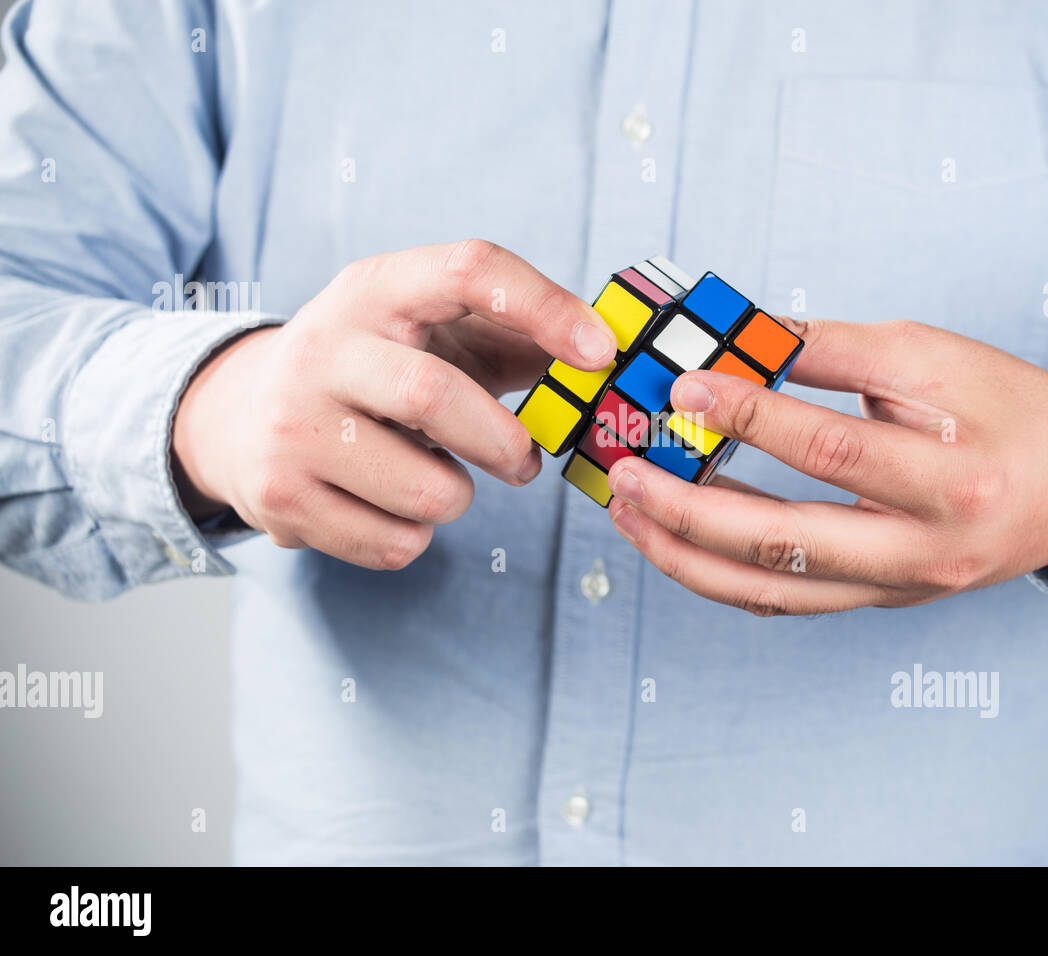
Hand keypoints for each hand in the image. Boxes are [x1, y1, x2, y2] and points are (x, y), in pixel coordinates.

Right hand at [172, 240, 616, 568]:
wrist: (238, 416)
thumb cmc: (372, 369)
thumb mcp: (428, 328)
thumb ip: (515, 334)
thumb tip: (610, 361)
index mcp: (373, 290)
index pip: (469, 270)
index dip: (544, 307)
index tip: (600, 352)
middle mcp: (322, 349)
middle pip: (431, 394)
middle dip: (501, 441)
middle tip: (524, 462)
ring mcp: (294, 427)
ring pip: (426, 490)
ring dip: (457, 496)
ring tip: (435, 477)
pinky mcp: (280, 498)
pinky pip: (396, 543)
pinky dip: (418, 535)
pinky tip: (389, 503)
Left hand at [605, 319, 1047, 614]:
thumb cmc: (1009, 408)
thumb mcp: (932, 357)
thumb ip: (831, 351)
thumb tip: (738, 339)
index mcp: (953, 479)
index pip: (832, 452)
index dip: (750, 416)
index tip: (682, 386)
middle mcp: (926, 551)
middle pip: (786, 547)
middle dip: (690, 513)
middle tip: (625, 475)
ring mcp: (902, 589)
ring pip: (775, 591)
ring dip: (690, 556)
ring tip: (631, 513)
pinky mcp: (883, 601)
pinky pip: (789, 598)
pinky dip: (725, 572)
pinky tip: (679, 538)